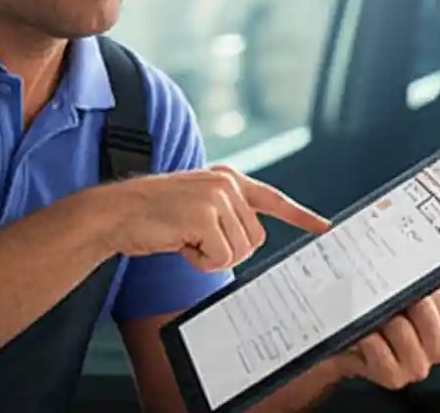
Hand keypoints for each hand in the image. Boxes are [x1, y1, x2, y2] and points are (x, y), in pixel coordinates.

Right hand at [96, 164, 329, 270]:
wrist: (115, 212)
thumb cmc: (152, 216)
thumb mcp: (194, 205)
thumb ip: (223, 212)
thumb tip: (249, 238)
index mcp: (227, 178)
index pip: (272, 198)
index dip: (300, 215)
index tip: (323, 227)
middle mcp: (226, 183)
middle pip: (255, 238)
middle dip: (227, 250)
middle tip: (194, 240)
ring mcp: (217, 197)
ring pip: (240, 250)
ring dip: (211, 256)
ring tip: (184, 238)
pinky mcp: (205, 215)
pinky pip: (221, 257)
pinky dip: (200, 261)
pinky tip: (179, 243)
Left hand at [330, 250, 439, 389]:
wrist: (344, 334)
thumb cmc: (380, 308)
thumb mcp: (411, 282)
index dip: (434, 299)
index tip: (419, 288)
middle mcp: (432, 348)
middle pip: (437, 329)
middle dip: (416, 309)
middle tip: (398, 297)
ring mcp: (414, 366)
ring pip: (411, 343)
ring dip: (391, 326)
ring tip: (377, 316)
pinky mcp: (392, 378)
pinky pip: (387, 362)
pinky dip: (373, 344)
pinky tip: (364, 334)